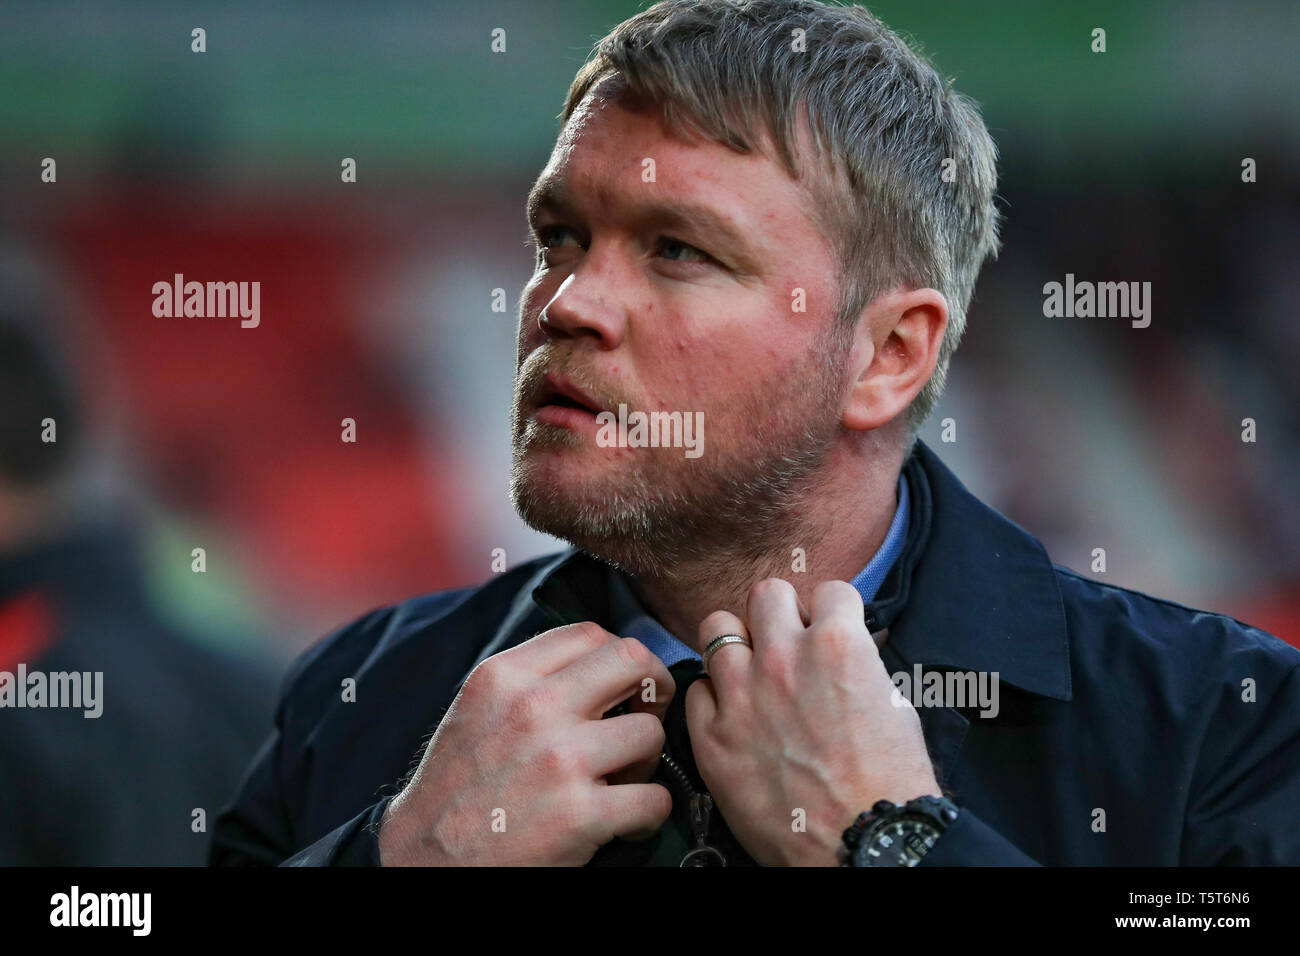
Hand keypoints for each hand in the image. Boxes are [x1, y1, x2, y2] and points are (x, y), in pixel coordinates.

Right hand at [378, 622, 675, 864]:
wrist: (424, 858)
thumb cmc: (457, 785)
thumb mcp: (478, 707)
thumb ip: (530, 676)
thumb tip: (599, 660)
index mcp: (505, 675)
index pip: (591, 633)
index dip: (618, 658)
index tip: (620, 687)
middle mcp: (533, 707)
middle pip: (634, 661)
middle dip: (652, 690)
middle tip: (640, 721)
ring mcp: (560, 759)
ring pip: (650, 732)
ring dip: (647, 760)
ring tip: (623, 781)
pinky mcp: (579, 815)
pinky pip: (655, 798)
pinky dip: (650, 812)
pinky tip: (626, 821)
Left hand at [686, 578, 940, 865]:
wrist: (863, 846)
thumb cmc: (891, 784)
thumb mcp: (896, 704)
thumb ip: (862, 663)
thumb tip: (849, 646)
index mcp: (838, 645)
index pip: (829, 590)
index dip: (834, 612)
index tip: (832, 629)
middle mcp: (784, 658)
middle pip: (765, 593)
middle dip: (781, 614)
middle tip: (788, 643)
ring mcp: (741, 695)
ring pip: (717, 628)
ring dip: (738, 645)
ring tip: (751, 670)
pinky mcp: (711, 736)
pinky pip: (697, 688)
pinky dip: (714, 697)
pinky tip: (734, 715)